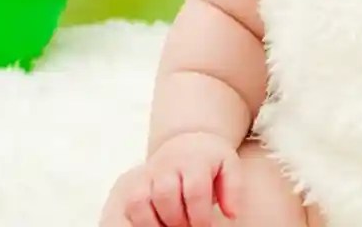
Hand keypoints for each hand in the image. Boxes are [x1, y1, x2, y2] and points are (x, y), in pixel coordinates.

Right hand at [100, 132, 241, 226]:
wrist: (186, 143)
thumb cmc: (210, 161)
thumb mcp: (229, 167)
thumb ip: (233, 189)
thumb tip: (231, 214)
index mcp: (194, 160)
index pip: (195, 190)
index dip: (199, 215)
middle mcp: (167, 164)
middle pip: (165, 195)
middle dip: (176, 220)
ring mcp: (147, 172)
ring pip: (140, 200)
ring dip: (153, 223)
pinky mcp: (133, 181)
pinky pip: (128, 205)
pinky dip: (139, 221)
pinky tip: (157, 225)